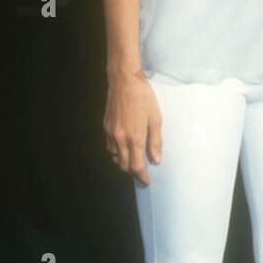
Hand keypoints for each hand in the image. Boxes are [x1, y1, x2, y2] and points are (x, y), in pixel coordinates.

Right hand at [103, 70, 162, 185]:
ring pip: (115, 158)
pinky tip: (124, 149)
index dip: (142, 177)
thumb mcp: (156, 119)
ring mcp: (111, 133)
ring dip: (124, 163)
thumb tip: (156, 160)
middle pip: (124, 166)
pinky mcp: (106, 127)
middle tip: (142, 173)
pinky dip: (117, 153)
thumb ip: (155, 141)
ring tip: (134, 161)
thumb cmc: (143, 98)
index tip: (146, 181)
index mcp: (134, 138)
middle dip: (133, 172)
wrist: (124, 81)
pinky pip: (110, 147)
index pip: (136, 166)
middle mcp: (120, 139)